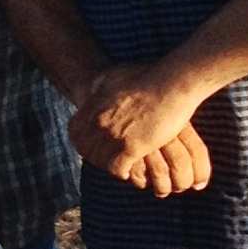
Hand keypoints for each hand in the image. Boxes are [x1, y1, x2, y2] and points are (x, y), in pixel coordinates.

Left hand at [70, 64, 213, 195]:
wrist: (172, 82)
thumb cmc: (150, 76)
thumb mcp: (114, 75)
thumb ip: (99, 84)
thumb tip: (91, 88)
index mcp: (93, 106)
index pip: (75, 133)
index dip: (82, 142)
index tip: (91, 146)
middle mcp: (99, 122)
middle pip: (86, 150)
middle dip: (95, 157)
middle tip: (107, 160)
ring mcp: (113, 135)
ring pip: (101, 161)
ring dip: (110, 166)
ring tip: (120, 167)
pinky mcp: (131, 147)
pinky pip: (117, 169)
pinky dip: (123, 173)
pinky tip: (129, 172)